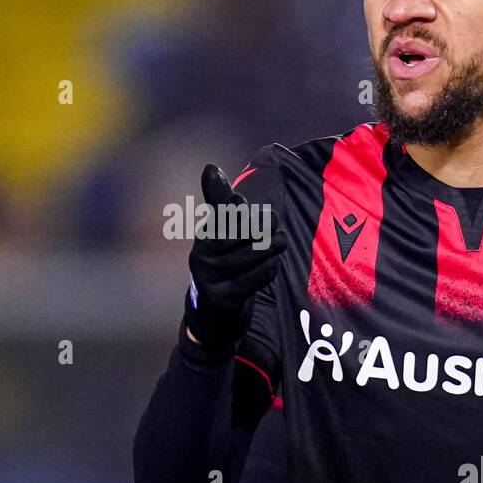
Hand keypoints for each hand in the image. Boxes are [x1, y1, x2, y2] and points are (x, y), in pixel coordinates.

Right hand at [183, 163, 285, 352]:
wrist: (213, 315)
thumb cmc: (224, 264)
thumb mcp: (222, 234)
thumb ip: (221, 204)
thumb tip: (210, 167)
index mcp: (203, 237)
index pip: (218, 216)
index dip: (232, 208)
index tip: (241, 200)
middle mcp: (201, 257)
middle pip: (234, 234)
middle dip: (258, 225)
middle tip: (274, 221)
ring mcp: (210, 279)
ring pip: (246, 257)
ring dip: (269, 248)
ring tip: (281, 241)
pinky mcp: (223, 299)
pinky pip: (250, 280)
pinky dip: (266, 269)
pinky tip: (274, 263)